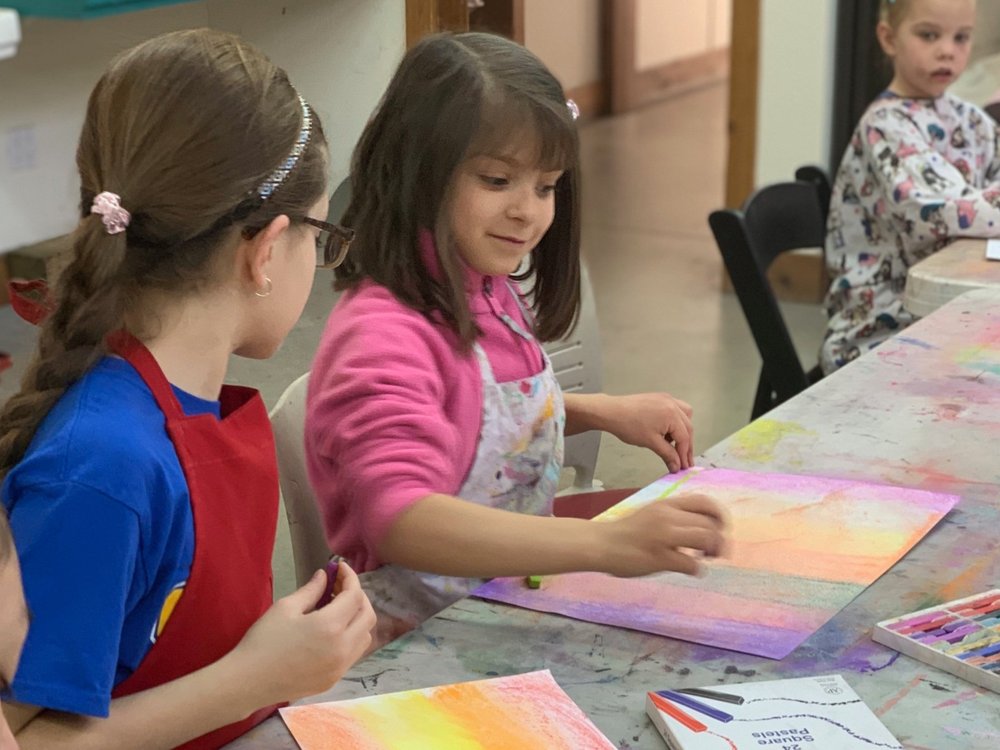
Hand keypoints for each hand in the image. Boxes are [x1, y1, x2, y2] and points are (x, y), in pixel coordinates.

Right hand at [228, 562, 375, 705]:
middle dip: (358, 596)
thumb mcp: (286, 607)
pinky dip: (351, 637)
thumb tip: (325, 576)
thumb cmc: (263, 640)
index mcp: (330, 626)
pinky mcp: (333, 680)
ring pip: (365, 636)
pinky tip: (333, 631)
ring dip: (358, 618)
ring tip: (338, 608)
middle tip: (340, 586)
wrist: (248, 682)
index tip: (341, 567)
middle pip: (367, 616)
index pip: (354, 596)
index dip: (350, 577)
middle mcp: (343, 648)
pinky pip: (354, 654)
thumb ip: (311, 590)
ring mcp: (340, 667)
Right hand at [597, 493, 728, 576]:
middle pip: (709, 523)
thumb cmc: (628, 531)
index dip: (719, 516)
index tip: (721, 528)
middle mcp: (667, 517)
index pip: (705, 502)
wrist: (601, 544)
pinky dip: (696, 569)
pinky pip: (690, 564)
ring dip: (712, 551)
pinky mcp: (659, 558)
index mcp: (667, 505)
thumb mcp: (652, 512)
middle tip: (715, 551)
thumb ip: (675, 516)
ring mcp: (663, 537)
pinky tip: (690, 570)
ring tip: (705, 558)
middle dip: (719, 539)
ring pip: (705, 539)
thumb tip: (702, 526)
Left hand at [602, 393, 693, 472]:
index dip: (684, 454)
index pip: (684, 438)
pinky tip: (666, 431)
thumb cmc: (628, 426)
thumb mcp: (651, 442)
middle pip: (687, 427)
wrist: (611, 412)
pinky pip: (675, 409)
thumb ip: (667, 454)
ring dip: (683, 431)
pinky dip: (675, 421)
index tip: (683, 466)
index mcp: (672, 414)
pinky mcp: (659, 398)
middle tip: (683, 461)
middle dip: (686, 445)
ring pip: (684, 416)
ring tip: (674, 444)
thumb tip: (676, 465)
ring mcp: (666, 399)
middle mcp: (672, 404)